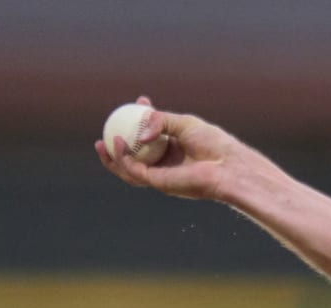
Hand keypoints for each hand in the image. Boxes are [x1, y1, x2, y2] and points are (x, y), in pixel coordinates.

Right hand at [94, 96, 249, 201]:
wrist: (227, 166)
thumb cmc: (214, 144)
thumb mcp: (185, 123)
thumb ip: (161, 121)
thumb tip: (140, 135)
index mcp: (174, 147)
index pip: (151, 135)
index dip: (141, 119)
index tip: (140, 101)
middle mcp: (166, 162)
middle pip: (135, 156)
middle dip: (118, 146)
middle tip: (108, 129)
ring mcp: (161, 174)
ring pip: (128, 169)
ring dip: (113, 157)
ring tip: (102, 142)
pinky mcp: (159, 183)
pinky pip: (134, 171)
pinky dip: (123, 159)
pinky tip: (119, 144)